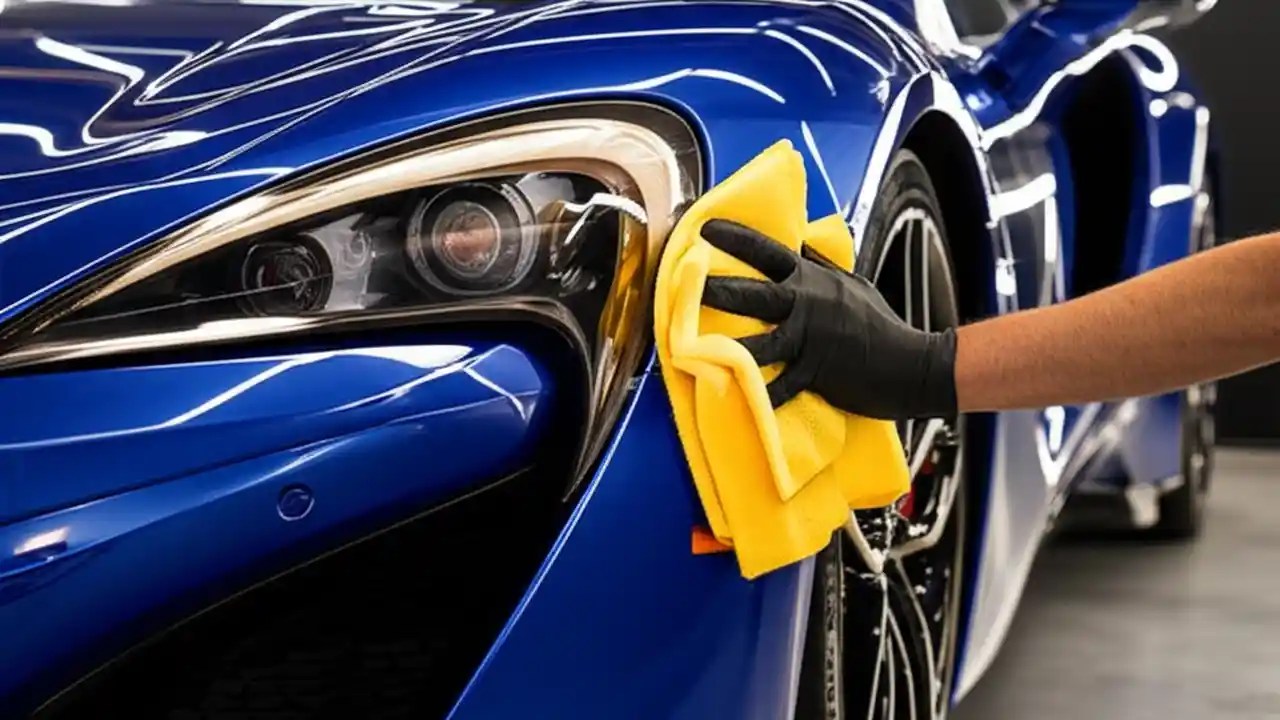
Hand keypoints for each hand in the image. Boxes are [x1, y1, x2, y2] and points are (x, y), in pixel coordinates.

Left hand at [699, 219, 957, 420]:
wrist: (911, 364)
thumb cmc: (877, 324)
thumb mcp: (850, 284)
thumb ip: (819, 265)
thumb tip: (796, 240)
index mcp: (814, 280)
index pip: (770, 251)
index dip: (738, 238)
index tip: (707, 227)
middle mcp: (808, 305)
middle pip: (755, 295)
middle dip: (719, 290)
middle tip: (686, 286)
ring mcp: (811, 341)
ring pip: (761, 342)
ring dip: (727, 345)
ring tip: (693, 346)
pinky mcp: (816, 373)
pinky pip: (781, 385)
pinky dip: (759, 395)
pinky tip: (733, 398)